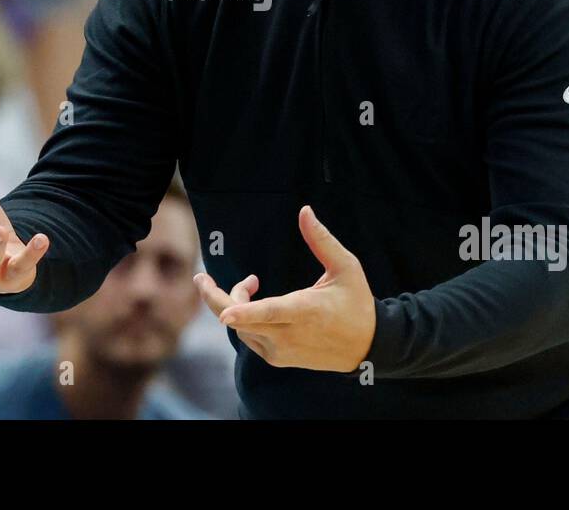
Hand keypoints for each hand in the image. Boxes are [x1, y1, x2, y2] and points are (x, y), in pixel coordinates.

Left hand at [195, 206, 376, 371]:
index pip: (270, 313)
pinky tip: (255, 304)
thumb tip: (304, 211)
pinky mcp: (278, 358)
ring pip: (241, 329)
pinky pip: (248, 337)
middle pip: (240, 322)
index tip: (225, 314)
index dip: (245, 312)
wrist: (367, 346)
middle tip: (201, 277)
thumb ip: (322, 240)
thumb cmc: (357, 302)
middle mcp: (289, 335)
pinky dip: (243, 319)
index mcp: (306, 310)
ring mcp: (281, 351)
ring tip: (252, 282)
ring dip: (235, 304)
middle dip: (215, 298)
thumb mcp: (346, 267)